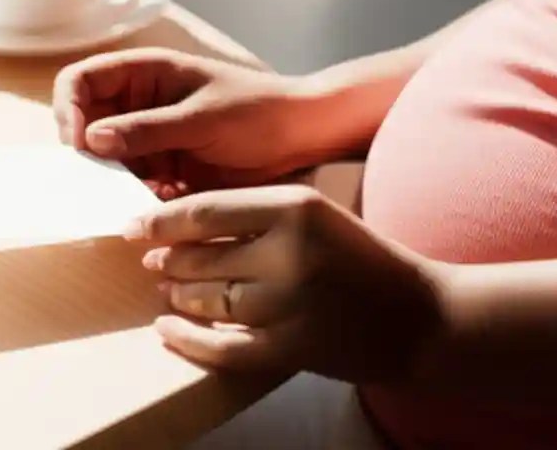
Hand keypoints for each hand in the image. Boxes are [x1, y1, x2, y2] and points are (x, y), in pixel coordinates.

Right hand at [53, 49, 327, 196]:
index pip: (81, 82)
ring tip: (129, 198)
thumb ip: (147, 129)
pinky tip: (150, 209)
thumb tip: (92, 140)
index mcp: (143, 74)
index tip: (80, 145)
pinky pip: (132, 186)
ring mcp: (149, 140)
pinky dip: (133, 199)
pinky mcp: (164, 172)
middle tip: (99, 183)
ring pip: (106, 163)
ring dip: (110, 182)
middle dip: (87, 155)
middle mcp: (138, 105)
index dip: (70, 110)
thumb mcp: (202, 118)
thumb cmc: (258, 111)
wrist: (303, 138)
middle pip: (86, 126)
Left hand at [127, 181, 446, 382]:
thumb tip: (181, 224)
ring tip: (168, 290)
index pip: (205, 210)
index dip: (161, 220)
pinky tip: (168, 330)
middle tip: (152, 260)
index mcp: (296, 207)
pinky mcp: (291, 348)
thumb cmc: (363, 259)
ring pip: (207, 299)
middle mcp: (289, 253)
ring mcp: (289, 304)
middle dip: (167, 260)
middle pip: (200, 256)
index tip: (135, 226)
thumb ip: (258, 213)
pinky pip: (221, 347)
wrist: (421, 317)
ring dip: (179, 296)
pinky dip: (188, 339)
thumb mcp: (317, 215)